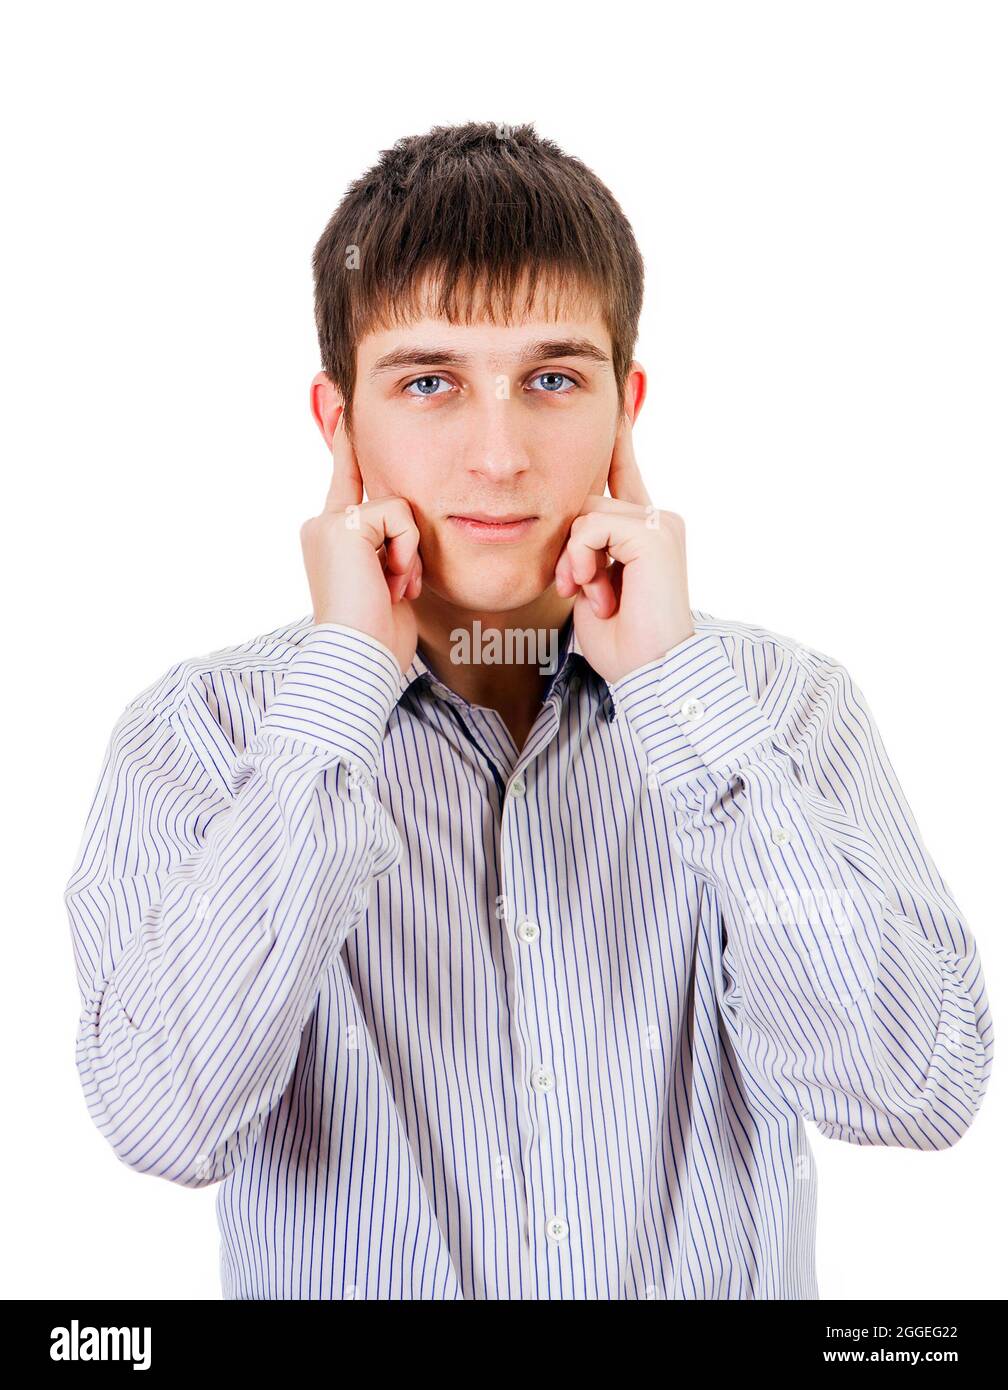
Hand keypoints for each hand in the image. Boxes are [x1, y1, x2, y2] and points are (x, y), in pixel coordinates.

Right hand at [299, 410, 422, 673]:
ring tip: (393, 588)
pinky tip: (392, 582)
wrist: (357, 660)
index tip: (336, 390)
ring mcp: (328, 522)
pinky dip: (406, 551)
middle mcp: (322, 523)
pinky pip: (399, 515)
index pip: (346, 475)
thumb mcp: (390, 585)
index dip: (346, 437)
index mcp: (330, 536)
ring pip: (398, 508)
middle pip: (383, 491)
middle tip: (395, 588)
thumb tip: (405, 540)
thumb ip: (391, 549)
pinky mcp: (342, 524)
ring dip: (409, 554)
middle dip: (406, 543)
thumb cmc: (378, 636)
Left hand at [553, 411, 693, 682]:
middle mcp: (660, 519)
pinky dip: (582, 558)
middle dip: (571, 547)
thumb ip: (586, 552)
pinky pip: (591, 526)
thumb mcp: (593, 587)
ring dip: (575, 559)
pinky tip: (597, 589)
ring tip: (594, 595)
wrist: (650, 672)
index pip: (624, 469)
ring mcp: (661, 524)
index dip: (617, 435)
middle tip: (582, 589)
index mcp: (646, 531)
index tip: (622, 385)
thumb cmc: (622, 642)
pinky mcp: (655, 534)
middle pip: (586, 500)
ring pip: (586, 513)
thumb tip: (571, 534)